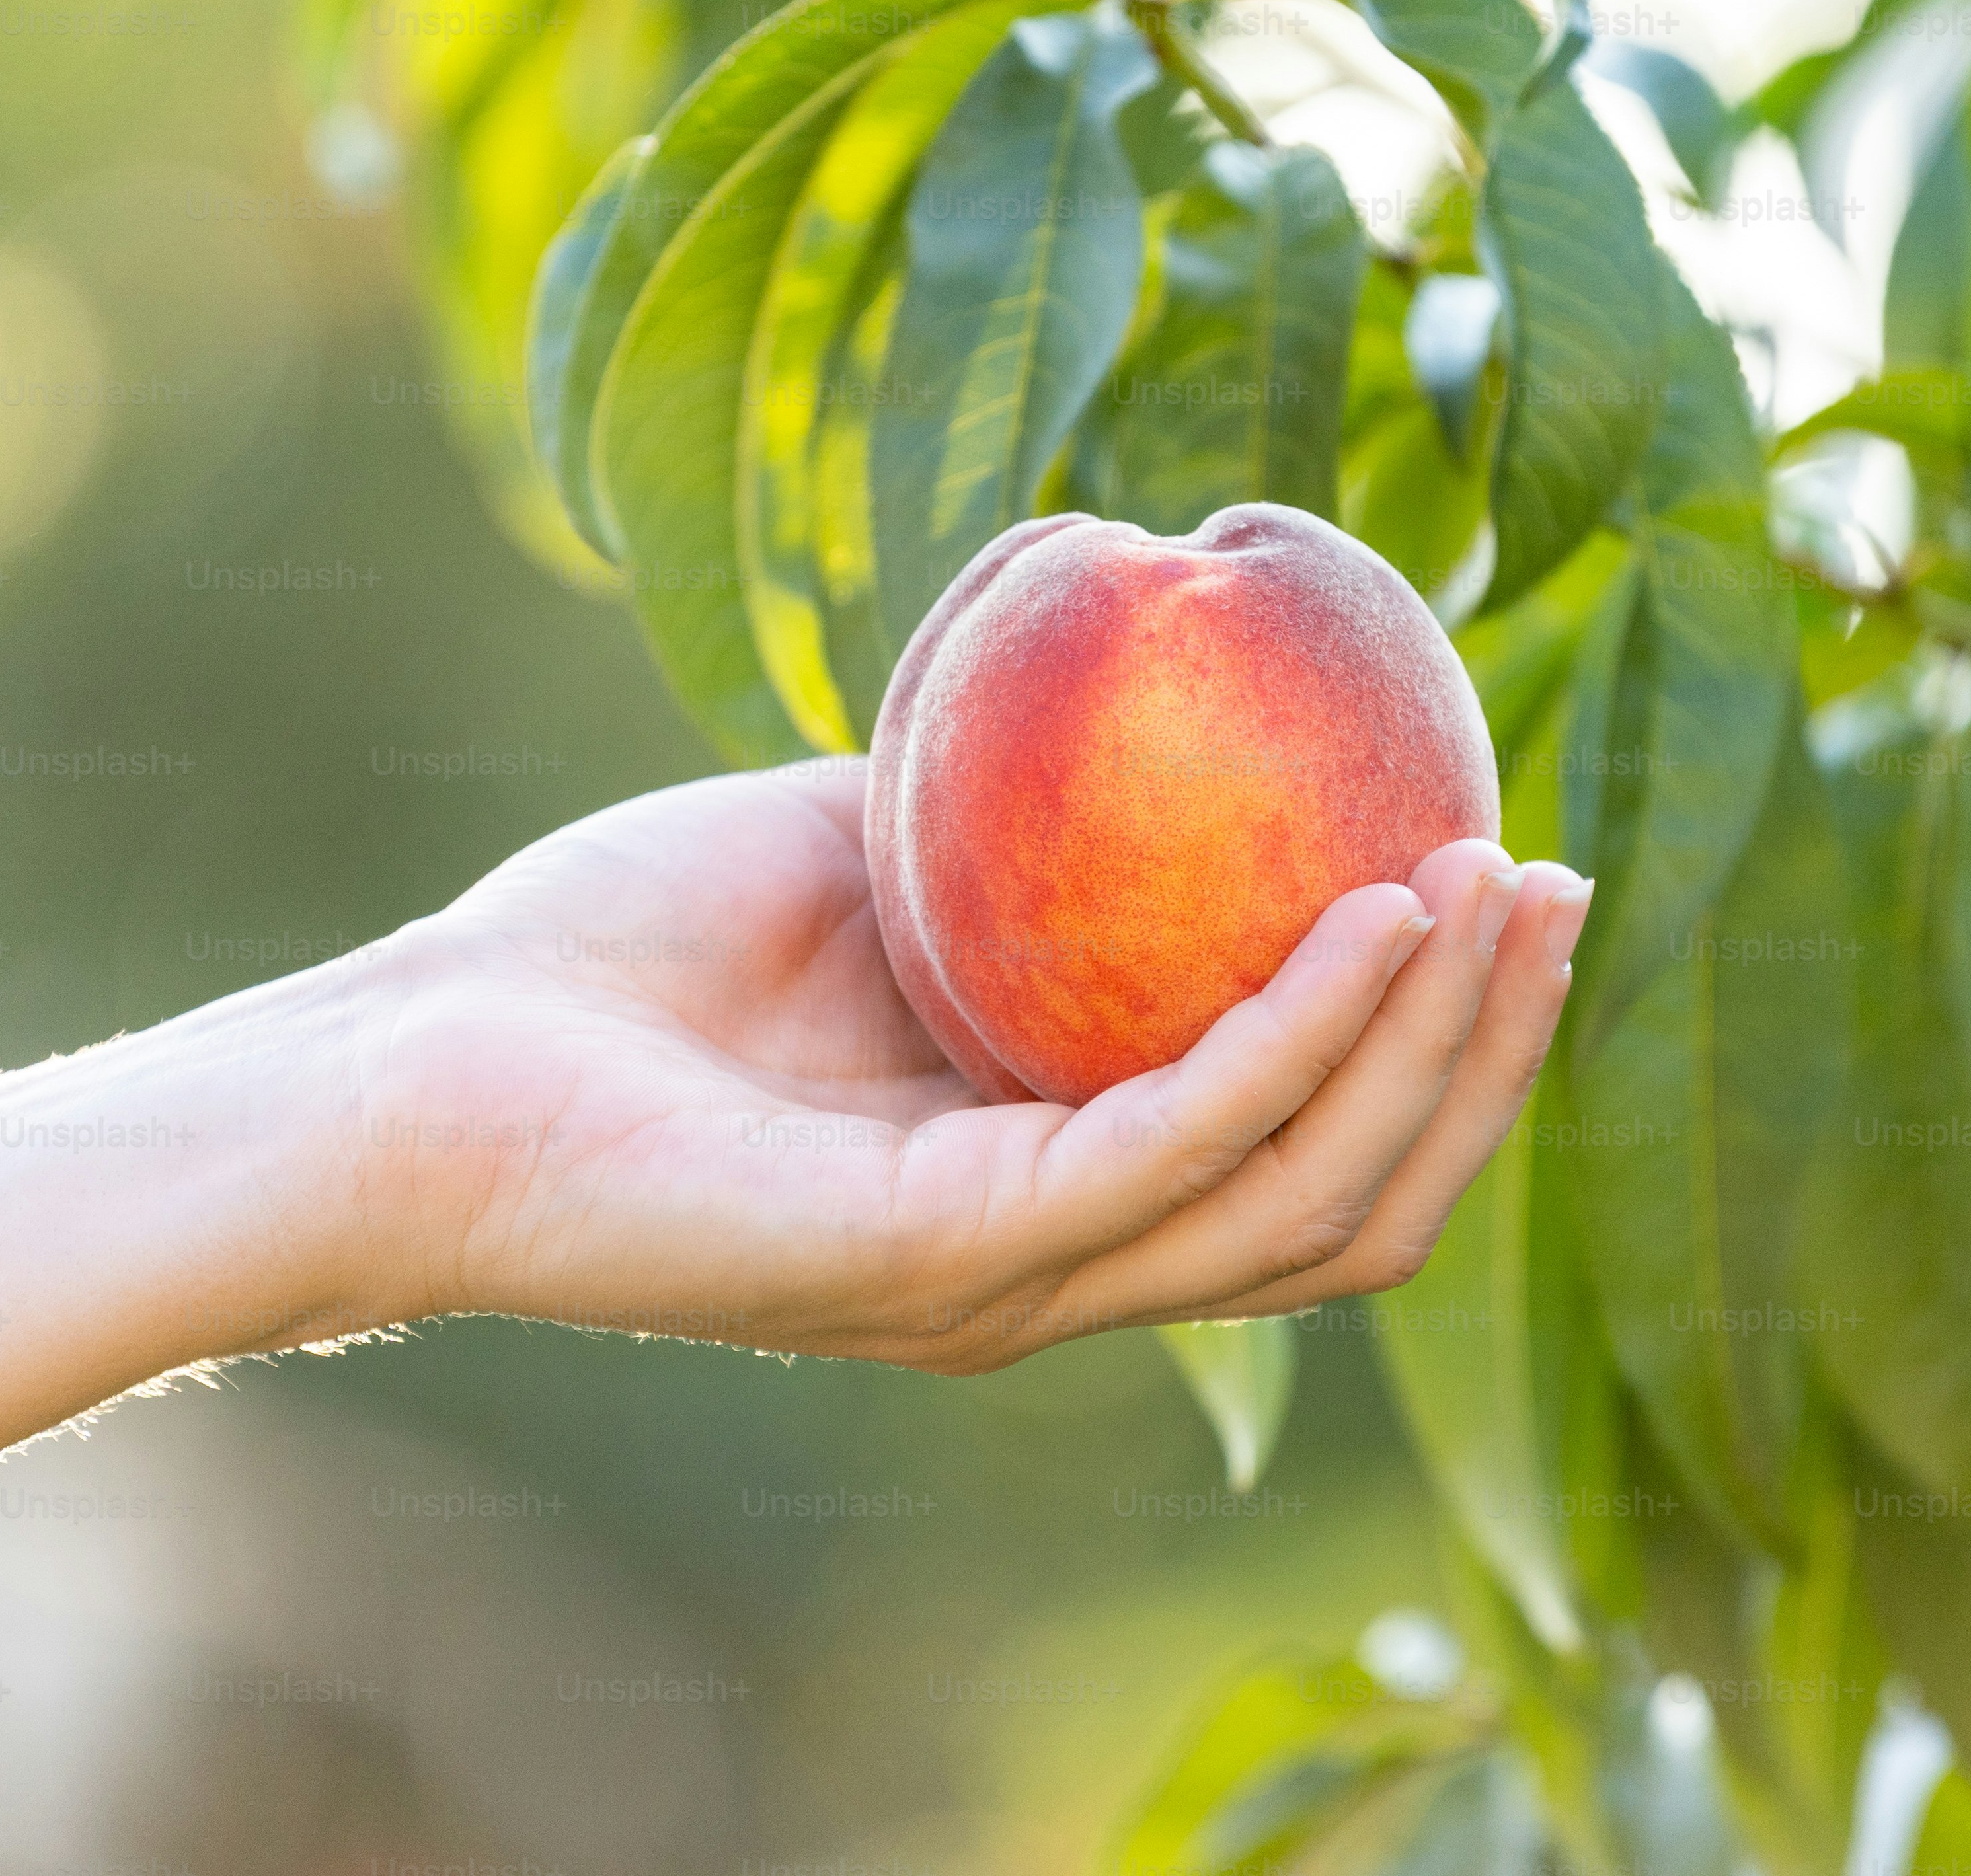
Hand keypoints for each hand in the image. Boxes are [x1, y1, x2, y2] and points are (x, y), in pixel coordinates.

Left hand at [326, 757, 1591, 1369]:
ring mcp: (1004, 1283)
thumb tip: (1161, 687)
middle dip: (1485, 1053)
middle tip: (1557, 879)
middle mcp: (1053, 1263)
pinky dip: (1300, 1037)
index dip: (1437, 1040)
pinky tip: (1372, 914)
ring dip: (1431, 1044)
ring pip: (1301, 1201)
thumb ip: (1022, 825)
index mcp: (1050, 1188)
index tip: (1508, 870)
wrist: (414, 1061)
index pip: (1307, 1157)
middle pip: (1352, 1204)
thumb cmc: (614, 956)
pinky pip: (1175, 1149)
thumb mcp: (869, 851)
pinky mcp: (937, 1263)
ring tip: (1501, 879)